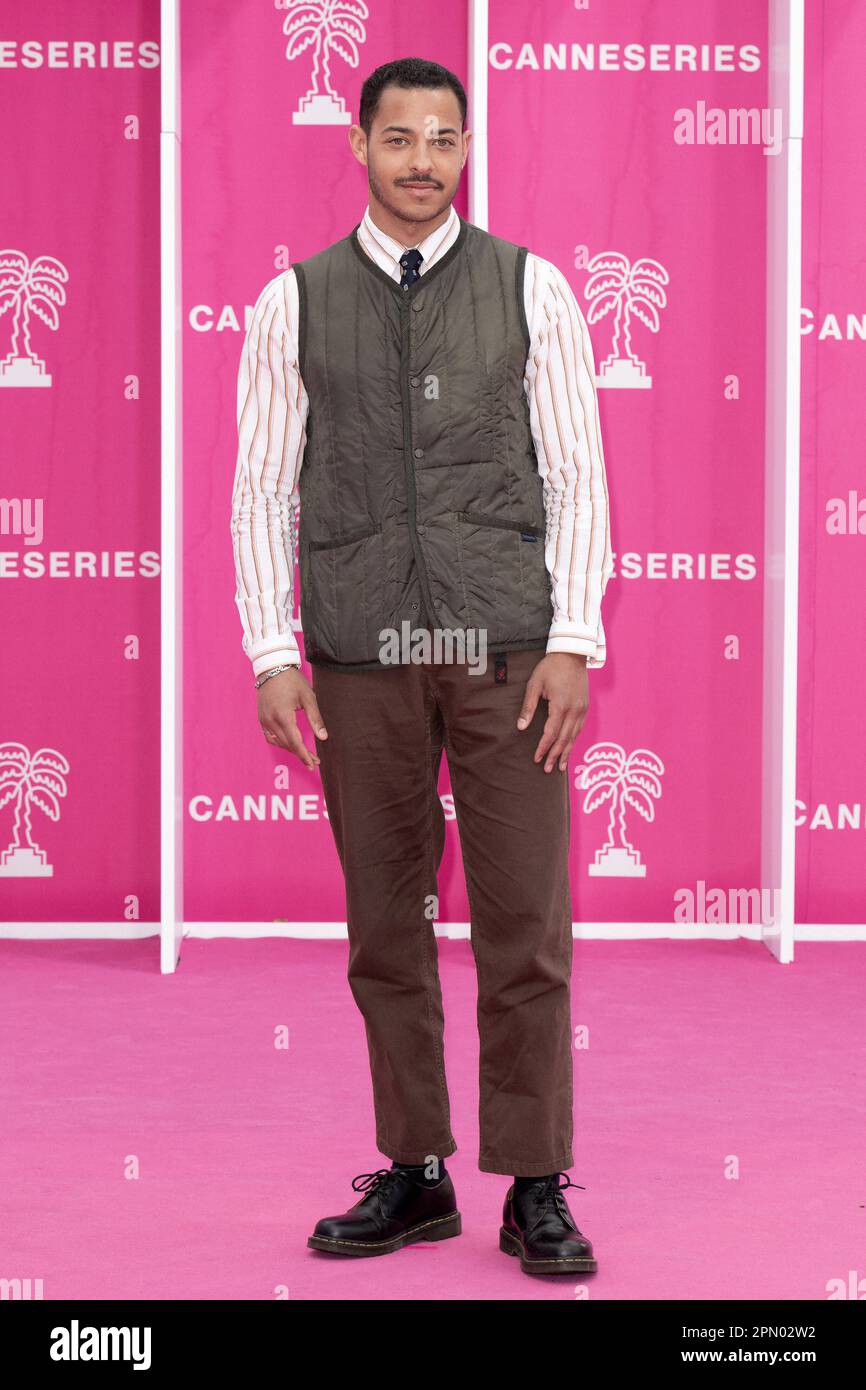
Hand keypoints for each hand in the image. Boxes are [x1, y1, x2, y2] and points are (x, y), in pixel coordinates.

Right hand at [257, 668, 327, 769]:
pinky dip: (279, 742)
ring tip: (304, 753)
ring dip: (290, 749)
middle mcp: (270, 720)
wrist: (273, 668)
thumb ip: (315, 719)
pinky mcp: (261, 718)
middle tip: (314, 761)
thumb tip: (323, 737)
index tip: (313, 764)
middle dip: (300, 754)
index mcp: (283, 716)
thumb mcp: (308, 697)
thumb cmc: (292, 681)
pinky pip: (269, 736)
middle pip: (286, 744)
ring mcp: (263, 720)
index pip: (294, 742)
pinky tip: (289, 744)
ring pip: (277, 742)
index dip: (304, 755)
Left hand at [516, 653, 588, 772]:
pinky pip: (579, 728)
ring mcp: (582, 709)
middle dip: (555, 755)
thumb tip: (522, 727)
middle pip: (564, 739)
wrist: (572, 654)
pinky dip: (573, 740)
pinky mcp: (585, 706)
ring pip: (574, 736)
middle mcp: (574, 710)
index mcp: (560, 705)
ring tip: (560, 766)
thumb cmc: (550, 668)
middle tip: (547, 769)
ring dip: (566, 752)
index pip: (551, 733)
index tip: (536, 758)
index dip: (543, 748)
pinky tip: (569, 748)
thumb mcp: (534, 685)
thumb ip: (528, 707)